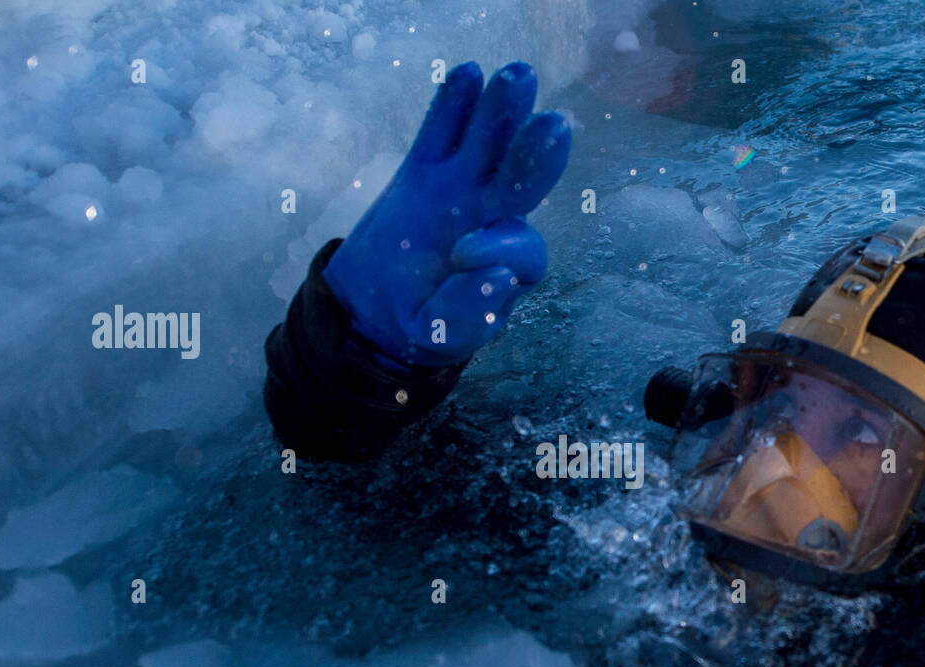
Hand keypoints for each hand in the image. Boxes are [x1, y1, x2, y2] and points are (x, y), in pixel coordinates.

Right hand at [322, 60, 570, 368]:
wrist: (372, 308)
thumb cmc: (416, 327)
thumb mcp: (437, 335)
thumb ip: (466, 315)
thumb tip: (498, 276)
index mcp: (507, 264)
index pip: (520, 247)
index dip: (501, 246)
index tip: (462, 256)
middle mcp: (493, 218)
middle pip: (522, 181)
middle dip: (536, 155)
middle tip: (552, 126)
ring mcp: (461, 188)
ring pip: (489, 145)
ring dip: (503, 113)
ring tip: (516, 77)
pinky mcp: (426, 169)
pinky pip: (443, 133)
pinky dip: (454, 106)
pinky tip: (467, 74)